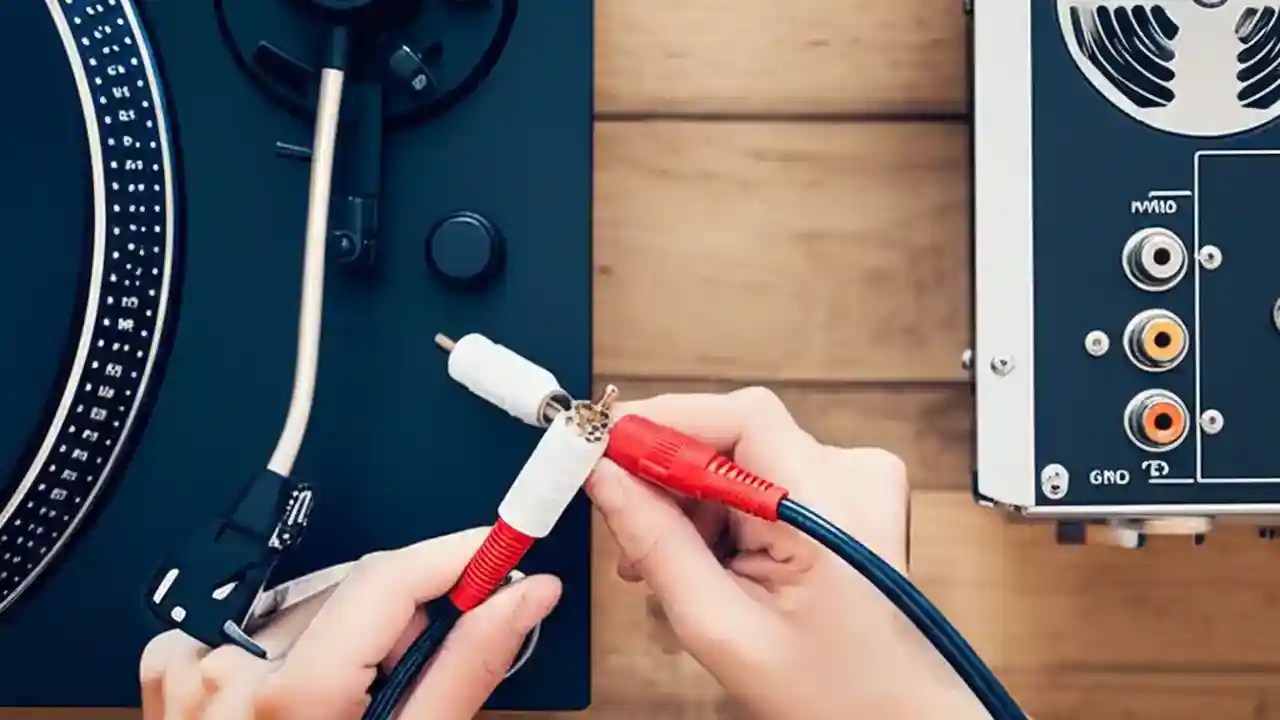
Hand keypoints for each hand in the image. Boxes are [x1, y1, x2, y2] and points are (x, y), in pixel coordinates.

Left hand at [139, 528, 560, 719]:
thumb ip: (465, 670)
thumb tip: (520, 600)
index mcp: (291, 697)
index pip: (390, 578)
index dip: (456, 554)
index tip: (499, 548)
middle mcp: (229, 669)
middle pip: (352, 590)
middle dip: (409, 611)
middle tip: (438, 653)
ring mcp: (191, 667)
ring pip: (308, 604)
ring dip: (350, 632)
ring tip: (356, 701)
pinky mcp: (170, 667)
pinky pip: (258, 624)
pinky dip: (295, 644)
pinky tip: (303, 695)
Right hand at [586, 388, 989, 719]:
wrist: (893, 715)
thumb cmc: (832, 690)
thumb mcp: (721, 626)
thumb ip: (657, 545)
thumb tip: (604, 478)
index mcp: (833, 507)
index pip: (739, 418)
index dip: (662, 421)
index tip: (600, 441)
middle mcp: (851, 475)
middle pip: (731, 436)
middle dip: (665, 475)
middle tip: (616, 520)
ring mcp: (851, 480)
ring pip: (737, 460)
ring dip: (688, 504)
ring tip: (658, 565)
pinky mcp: (841, 492)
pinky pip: (758, 479)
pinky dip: (719, 514)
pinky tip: (701, 561)